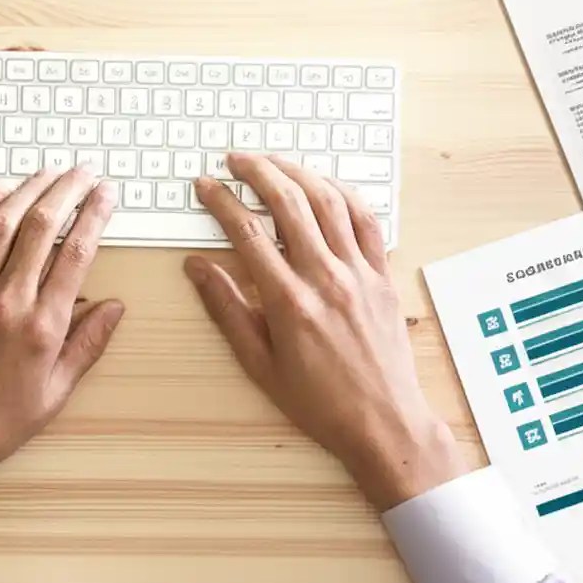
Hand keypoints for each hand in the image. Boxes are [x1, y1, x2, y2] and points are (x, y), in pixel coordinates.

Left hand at [0, 167, 124, 558]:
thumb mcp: (56, 393)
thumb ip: (87, 345)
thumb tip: (113, 308)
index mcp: (42, 327)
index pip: (77, 253)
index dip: (96, 215)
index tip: (107, 195)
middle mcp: (6, 301)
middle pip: (42, 225)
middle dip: (68, 189)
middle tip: (84, 172)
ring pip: (1, 222)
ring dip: (28, 189)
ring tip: (48, 172)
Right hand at [184, 154, 466, 509]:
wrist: (384, 423)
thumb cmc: (319, 402)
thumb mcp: (259, 364)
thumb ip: (227, 310)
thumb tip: (197, 268)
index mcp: (288, 302)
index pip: (247, 233)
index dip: (221, 203)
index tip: (205, 187)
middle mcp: (325, 278)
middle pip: (288, 204)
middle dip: (257, 172)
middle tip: (235, 160)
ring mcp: (359, 273)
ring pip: (329, 202)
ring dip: (298, 173)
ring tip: (274, 162)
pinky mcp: (382, 276)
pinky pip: (366, 221)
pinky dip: (345, 194)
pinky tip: (326, 185)